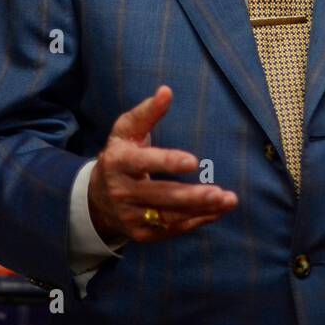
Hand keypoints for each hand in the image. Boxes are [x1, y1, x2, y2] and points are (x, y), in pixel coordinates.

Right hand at [88, 85, 237, 243]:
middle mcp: (122, 192)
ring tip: (228, 201)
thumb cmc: (120, 155)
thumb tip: (167, 91)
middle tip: (218, 192)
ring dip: (200, 210)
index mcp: (118, 162)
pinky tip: (218, 211)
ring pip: (169, 216)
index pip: (143, 162)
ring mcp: (130, 216)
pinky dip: (197, 221)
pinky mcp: (141, 234)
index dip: (167, 162)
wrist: (97, 198)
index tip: (193, 162)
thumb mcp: (126, 130)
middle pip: (159, 195)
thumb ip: (147, 112)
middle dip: (190, 196)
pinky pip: (172, 230)